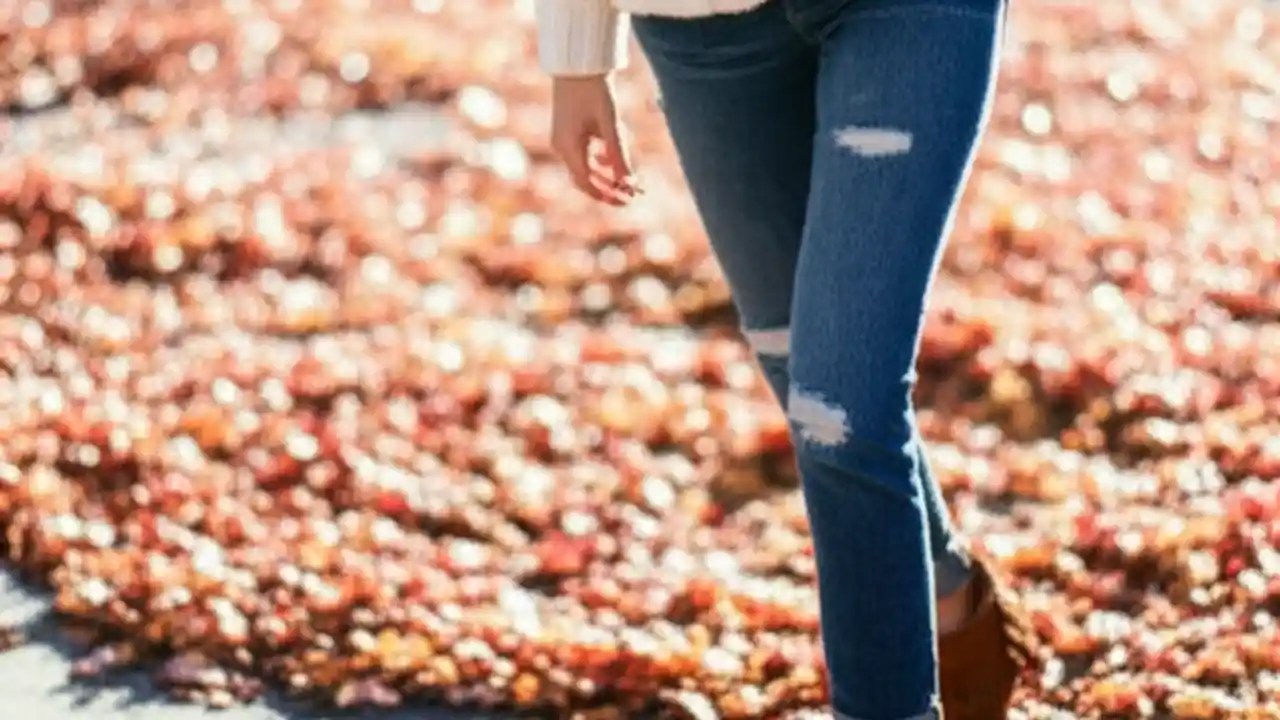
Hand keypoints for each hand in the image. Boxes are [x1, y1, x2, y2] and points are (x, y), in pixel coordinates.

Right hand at [551, 75, 639, 205]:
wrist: (578, 63)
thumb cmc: (595, 90)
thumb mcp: (611, 123)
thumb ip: (618, 154)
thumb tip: (629, 182)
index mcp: (568, 147)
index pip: (587, 183)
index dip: (607, 195)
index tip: (627, 200)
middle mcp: (561, 146)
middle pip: (585, 179)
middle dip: (608, 188)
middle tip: (631, 196)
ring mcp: (562, 139)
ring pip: (585, 168)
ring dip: (605, 174)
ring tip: (628, 178)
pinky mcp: (567, 132)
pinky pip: (583, 155)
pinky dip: (598, 159)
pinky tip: (612, 155)